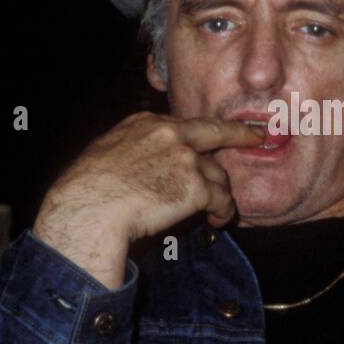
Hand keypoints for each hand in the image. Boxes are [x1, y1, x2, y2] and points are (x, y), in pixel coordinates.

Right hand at [32, 113, 264, 287]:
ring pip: (217, 174)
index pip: (184, 124)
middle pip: (214, 132)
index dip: (203, 132)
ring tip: (218, 211)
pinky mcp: (196, 186)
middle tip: (256, 137)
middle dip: (240, 133)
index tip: (217, 131)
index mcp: (145, 123)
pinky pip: (221, 199)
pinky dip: (223, 212)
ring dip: (220, 193)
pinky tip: (217, 220)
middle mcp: (169, 134)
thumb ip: (133, 150)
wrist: (90, 207)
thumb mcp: (107, 153)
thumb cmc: (87, 189)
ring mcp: (185, 158)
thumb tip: (140, 164)